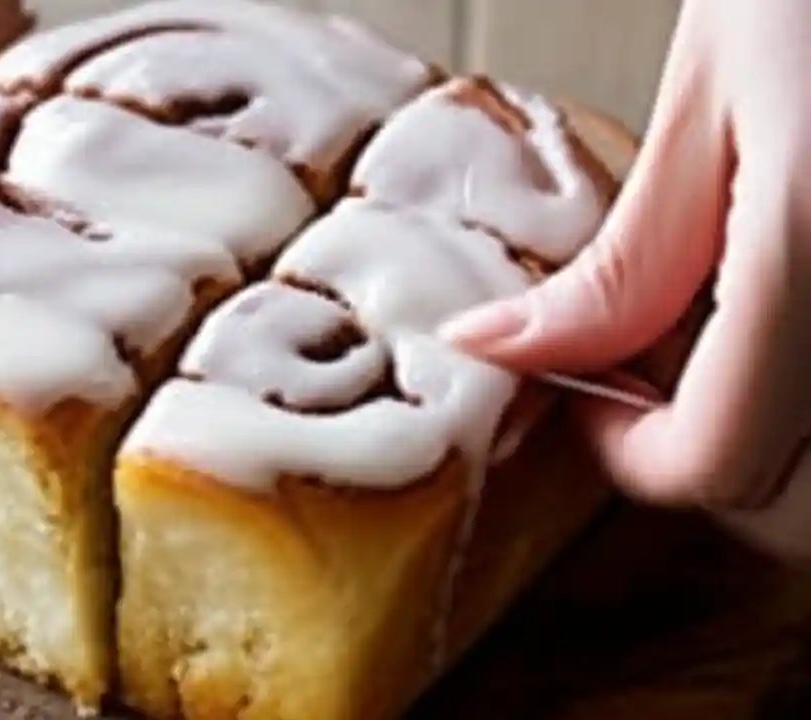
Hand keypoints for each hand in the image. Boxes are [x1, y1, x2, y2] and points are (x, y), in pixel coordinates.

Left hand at [440, 1, 810, 549]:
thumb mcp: (712, 103)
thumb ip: (624, 264)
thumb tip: (505, 351)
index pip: (717, 462)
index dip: (627, 452)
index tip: (580, 392)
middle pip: (794, 497)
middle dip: (700, 451)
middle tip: (641, 367)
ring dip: (761, 428)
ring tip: (711, 327)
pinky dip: (806, 386)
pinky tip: (776, 305)